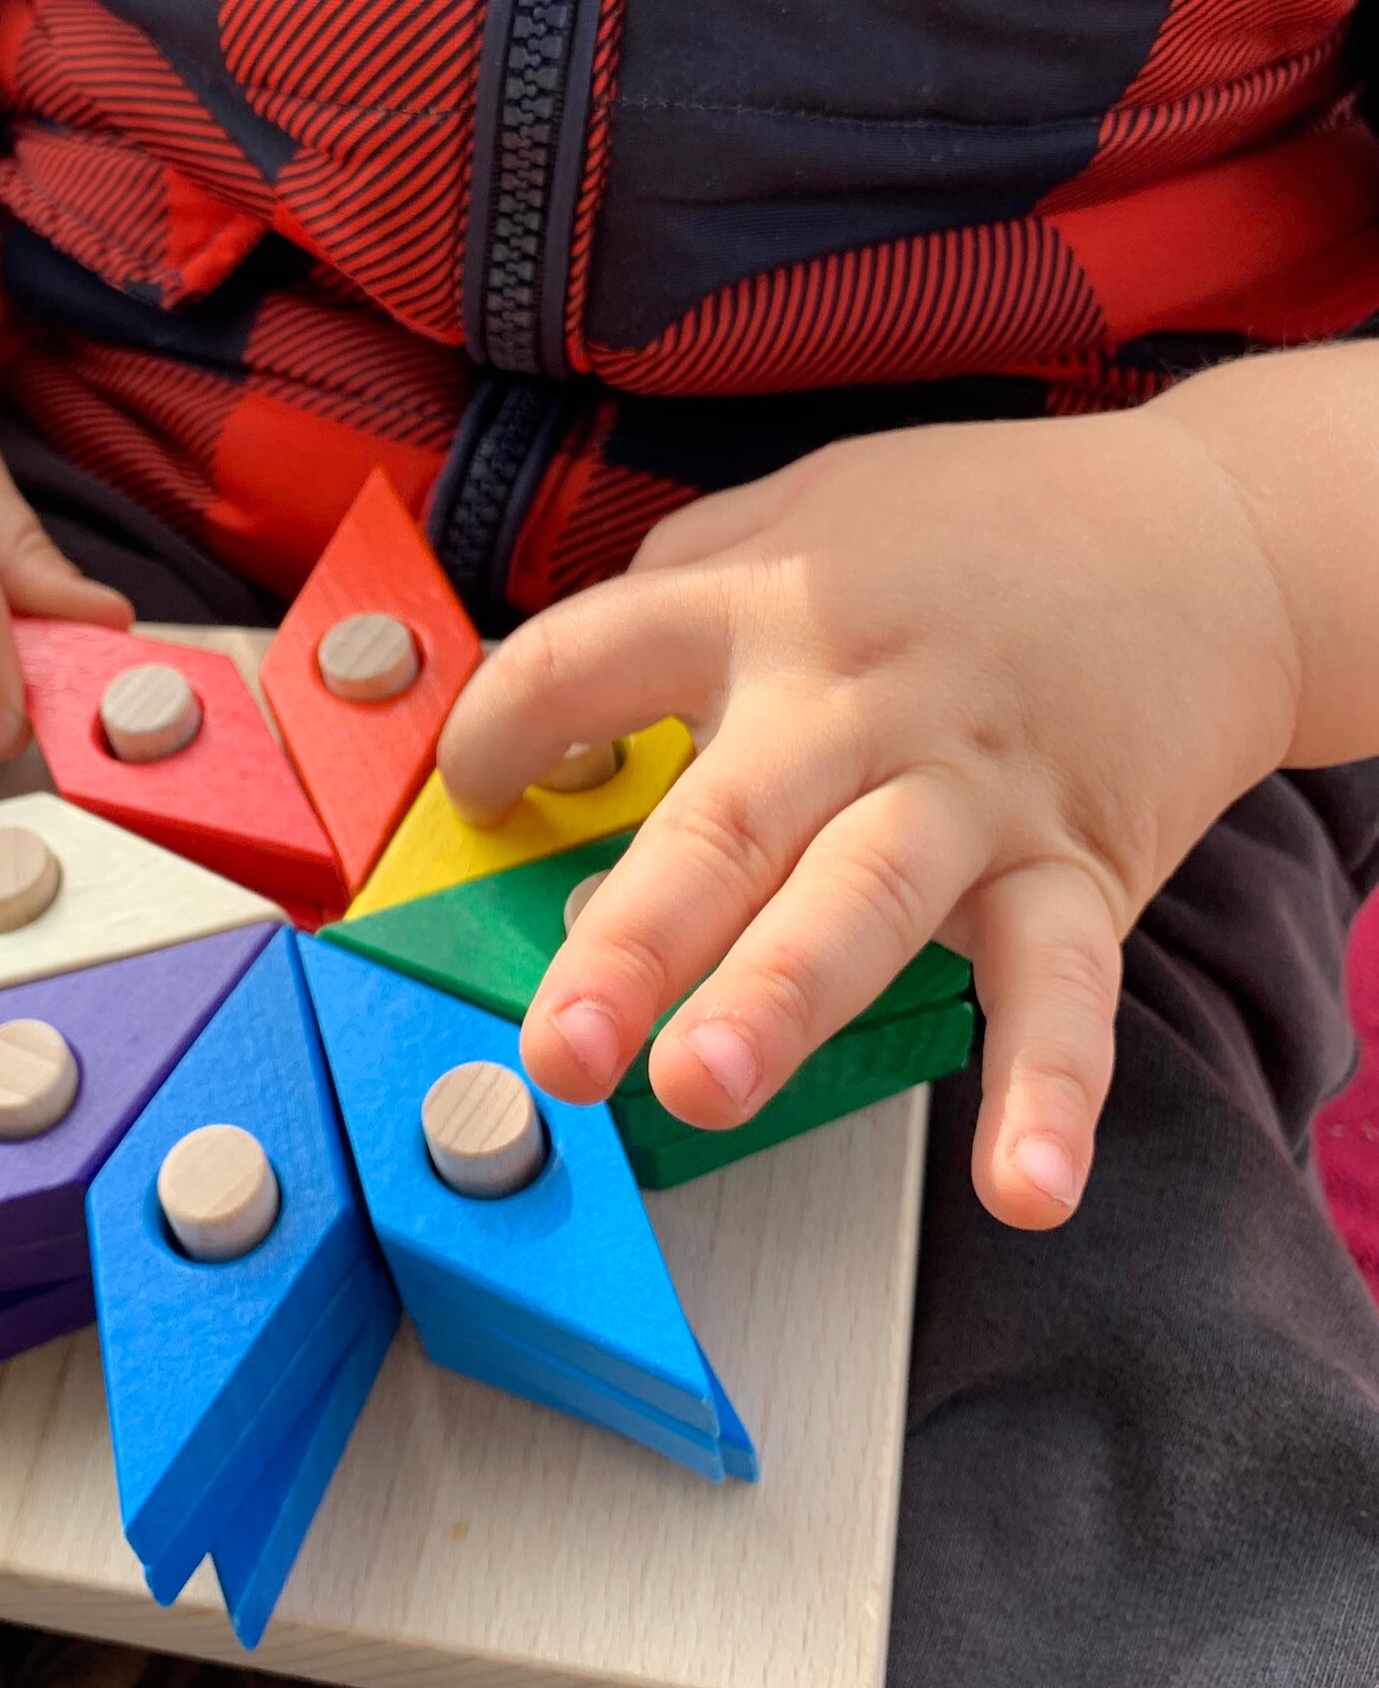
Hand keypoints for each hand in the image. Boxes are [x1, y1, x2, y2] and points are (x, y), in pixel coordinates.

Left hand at [436, 406, 1302, 1228]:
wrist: (1213, 536)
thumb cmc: (983, 530)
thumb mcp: (808, 504)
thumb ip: (681, 583)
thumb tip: (561, 704)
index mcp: (766, 607)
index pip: (588, 660)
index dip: (503, 728)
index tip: (475, 792)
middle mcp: (858, 700)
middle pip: (725, 820)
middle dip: (630, 940)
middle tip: (559, 1041)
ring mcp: (969, 791)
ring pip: (864, 901)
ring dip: (780, 1001)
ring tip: (701, 1085)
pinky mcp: (1076, 864)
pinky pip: (1063, 988)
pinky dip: (1050, 1091)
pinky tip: (1024, 1183)